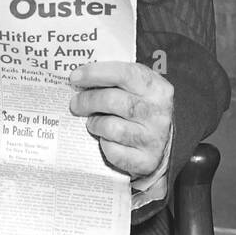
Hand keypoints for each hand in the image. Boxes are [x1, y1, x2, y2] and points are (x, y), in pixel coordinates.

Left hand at [68, 61, 173, 178]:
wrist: (160, 147)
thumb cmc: (140, 111)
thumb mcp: (136, 90)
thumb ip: (114, 81)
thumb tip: (79, 78)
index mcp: (157, 88)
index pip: (125, 74)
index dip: (96, 73)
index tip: (75, 77)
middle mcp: (158, 112)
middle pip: (113, 100)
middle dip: (88, 100)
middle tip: (75, 104)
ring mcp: (153, 138)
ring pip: (111, 127)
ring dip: (95, 124)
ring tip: (92, 122)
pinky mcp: (145, 160)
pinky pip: (113, 151)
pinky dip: (104, 145)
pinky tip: (105, 140)